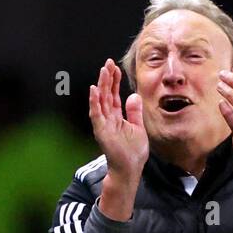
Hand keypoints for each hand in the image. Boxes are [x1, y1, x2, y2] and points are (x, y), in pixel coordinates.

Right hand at [89, 58, 148, 182]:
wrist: (130, 169)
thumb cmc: (133, 152)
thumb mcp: (138, 127)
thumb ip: (135, 112)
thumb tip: (133, 95)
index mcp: (117, 117)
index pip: (113, 95)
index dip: (114, 81)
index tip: (115, 67)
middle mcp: (108, 118)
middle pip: (106, 94)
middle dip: (107, 78)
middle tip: (108, 63)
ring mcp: (103, 124)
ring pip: (100, 101)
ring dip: (101, 85)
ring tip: (103, 71)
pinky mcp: (101, 131)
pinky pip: (96, 114)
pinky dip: (94, 102)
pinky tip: (94, 90)